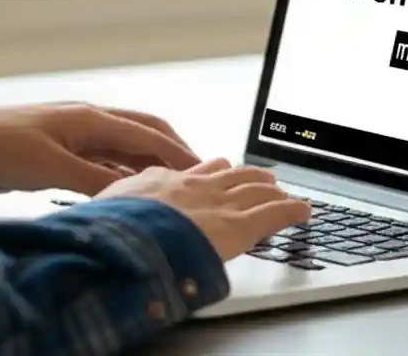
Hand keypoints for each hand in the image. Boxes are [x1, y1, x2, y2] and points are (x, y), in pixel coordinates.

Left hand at [0, 102, 199, 194]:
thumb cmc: (3, 149)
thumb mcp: (52, 168)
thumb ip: (94, 180)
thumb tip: (132, 194)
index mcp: (91, 119)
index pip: (148, 135)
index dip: (179, 153)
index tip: (204, 170)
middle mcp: (90, 121)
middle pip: (144, 133)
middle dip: (174, 151)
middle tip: (198, 175)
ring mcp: (78, 135)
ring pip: (126, 148)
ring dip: (150, 163)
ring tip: (173, 186)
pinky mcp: (65, 150)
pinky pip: (106, 159)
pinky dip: (125, 172)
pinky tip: (134, 188)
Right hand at [95, 158, 311, 259]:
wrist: (129, 237)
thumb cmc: (112, 228)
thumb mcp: (105, 208)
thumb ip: (113, 205)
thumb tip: (103, 209)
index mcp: (162, 180)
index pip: (193, 171)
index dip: (210, 171)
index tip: (215, 169)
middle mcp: (196, 185)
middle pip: (231, 173)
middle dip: (247, 175)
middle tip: (259, 178)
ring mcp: (220, 202)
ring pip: (256, 188)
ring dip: (271, 189)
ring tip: (281, 190)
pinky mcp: (241, 224)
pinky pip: (275, 212)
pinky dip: (293, 210)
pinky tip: (304, 210)